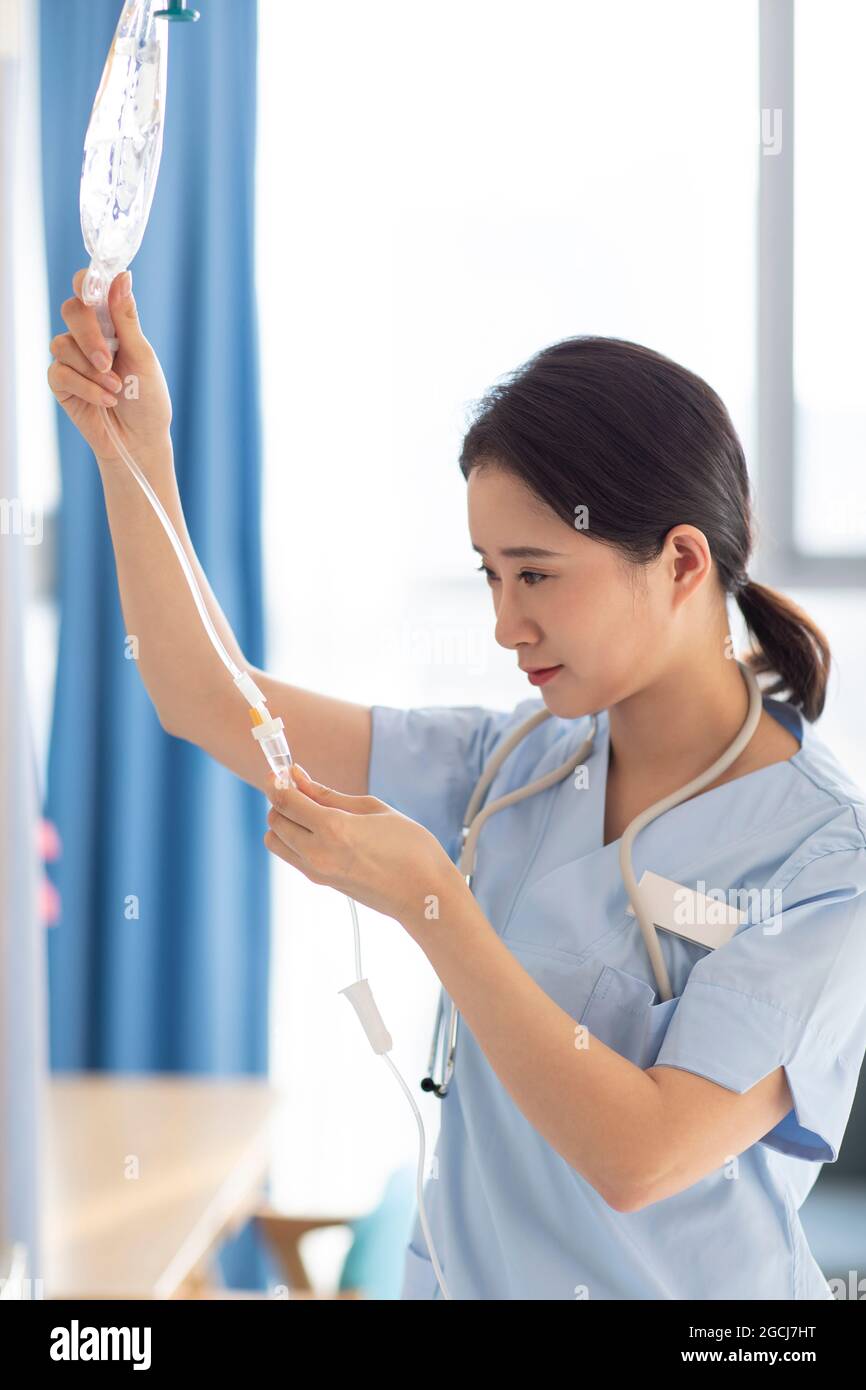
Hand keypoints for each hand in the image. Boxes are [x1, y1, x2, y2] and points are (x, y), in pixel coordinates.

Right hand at [47, 268, 171, 464]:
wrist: (140, 440)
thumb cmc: (147, 399)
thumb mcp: (142, 357)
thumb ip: (126, 319)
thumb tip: (122, 277)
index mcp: (110, 322)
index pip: (89, 288)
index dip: (87, 282)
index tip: (93, 291)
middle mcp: (88, 336)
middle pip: (71, 310)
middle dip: (89, 335)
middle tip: (108, 361)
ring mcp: (72, 359)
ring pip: (62, 343)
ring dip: (92, 369)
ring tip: (116, 388)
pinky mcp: (62, 383)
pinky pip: (61, 373)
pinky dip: (87, 387)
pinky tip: (106, 399)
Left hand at [263, 766, 458, 926]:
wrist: (425, 895)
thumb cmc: (410, 847)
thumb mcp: (373, 809)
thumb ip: (330, 794)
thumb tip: (298, 777)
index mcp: (333, 828)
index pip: (285, 801)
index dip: (278, 782)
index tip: (284, 771)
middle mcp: (317, 852)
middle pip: (274, 820)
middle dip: (282, 801)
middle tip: (302, 790)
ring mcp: (317, 871)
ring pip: (275, 841)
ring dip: (284, 823)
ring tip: (310, 814)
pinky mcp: (321, 883)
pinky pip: (291, 856)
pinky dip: (294, 840)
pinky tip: (320, 831)